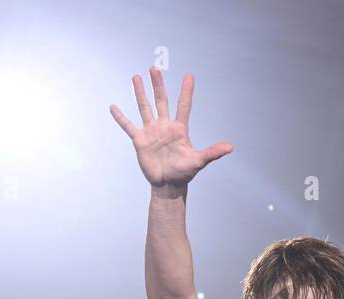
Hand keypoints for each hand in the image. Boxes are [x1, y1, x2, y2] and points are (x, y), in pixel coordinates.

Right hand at [110, 68, 233, 191]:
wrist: (167, 185)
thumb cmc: (184, 173)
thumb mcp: (198, 161)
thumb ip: (212, 152)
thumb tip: (230, 147)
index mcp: (179, 129)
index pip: (183, 106)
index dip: (186, 91)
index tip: (189, 75)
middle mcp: (165, 126)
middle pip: (161, 101)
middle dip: (158, 84)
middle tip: (154, 68)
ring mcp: (151, 132)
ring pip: (145, 108)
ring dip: (140, 93)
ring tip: (136, 77)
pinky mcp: (140, 141)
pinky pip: (128, 126)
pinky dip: (121, 118)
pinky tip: (113, 107)